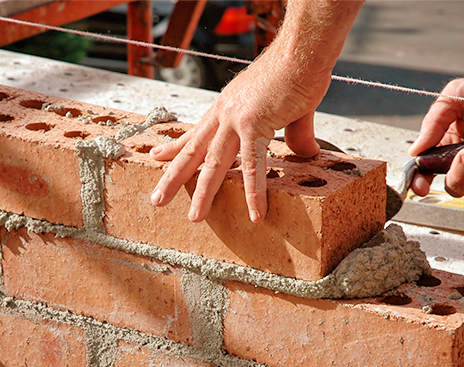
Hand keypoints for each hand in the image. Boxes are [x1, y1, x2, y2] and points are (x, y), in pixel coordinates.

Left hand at [148, 48, 330, 222]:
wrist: (302, 50)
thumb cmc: (297, 71)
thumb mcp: (289, 109)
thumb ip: (294, 136)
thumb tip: (306, 155)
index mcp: (227, 106)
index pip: (196, 133)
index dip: (175, 147)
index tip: (158, 157)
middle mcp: (225, 113)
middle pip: (194, 151)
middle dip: (173, 177)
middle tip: (157, 198)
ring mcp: (236, 120)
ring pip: (214, 163)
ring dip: (203, 192)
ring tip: (195, 217)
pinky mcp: (256, 125)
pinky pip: (254, 166)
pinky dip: (255, 192)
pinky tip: (257, 214)